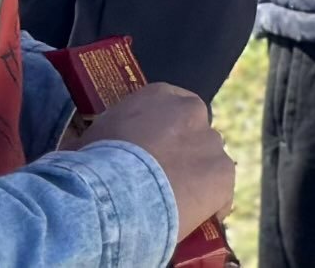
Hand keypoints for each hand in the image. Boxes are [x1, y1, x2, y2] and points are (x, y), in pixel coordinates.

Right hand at [86, 84, 234, 241]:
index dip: (161, 133)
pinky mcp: (224, 175)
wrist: (113, 193)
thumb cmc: (93, 163)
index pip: (169, 108)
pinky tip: (193, 218)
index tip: (150, 153)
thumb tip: (92, 145)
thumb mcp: (91, 138)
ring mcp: (211, 143)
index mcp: (160, 95)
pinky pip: (221, 192)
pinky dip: (211, 205)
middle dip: (181, 153)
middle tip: (160, 179)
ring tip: (173, 202)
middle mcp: (192, 112)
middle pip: (192, 133)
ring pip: (208, 161)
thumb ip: (105, 135)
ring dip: (196, 177)